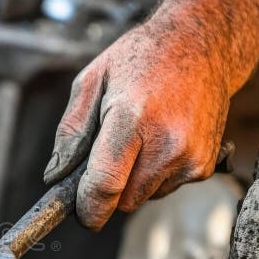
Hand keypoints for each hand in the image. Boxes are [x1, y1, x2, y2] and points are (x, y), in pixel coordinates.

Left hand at [44, 19, 229, 229]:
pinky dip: (153, 176)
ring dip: (130, 182)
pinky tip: (157, 142)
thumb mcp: (91, 81)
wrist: (203, 46)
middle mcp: (167, 142)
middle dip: (106, 190)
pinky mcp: (204, 166)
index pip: (105, 185)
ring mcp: (190, 157)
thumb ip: (70, 131)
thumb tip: (55, 176)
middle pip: (122, 201)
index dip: (86, 208)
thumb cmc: (141, 60)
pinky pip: (163, 189)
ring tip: (136, 140)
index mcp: (132, 118)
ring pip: (142, 198)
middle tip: (103, 158)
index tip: (78, 213)